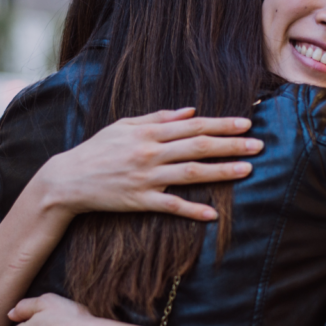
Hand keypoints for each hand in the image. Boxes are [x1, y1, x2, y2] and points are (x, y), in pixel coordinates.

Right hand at [39, 107, 262, 221]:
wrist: (68, 179)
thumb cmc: (97, 149)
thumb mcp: (124, 126)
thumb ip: (158, 118)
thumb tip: (191, 112)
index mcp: (148, 132)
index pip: (192, 125)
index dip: (221, 124)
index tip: (246, 123)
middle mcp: (150, 152)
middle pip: (198, 146)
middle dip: (231, 144)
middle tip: (258, 144)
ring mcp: (146, 177)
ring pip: (191, 173)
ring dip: (221, 171)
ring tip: (247, 170)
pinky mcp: (139, 200)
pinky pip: (171, 205)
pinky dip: (192, 209)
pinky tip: (212, 214)